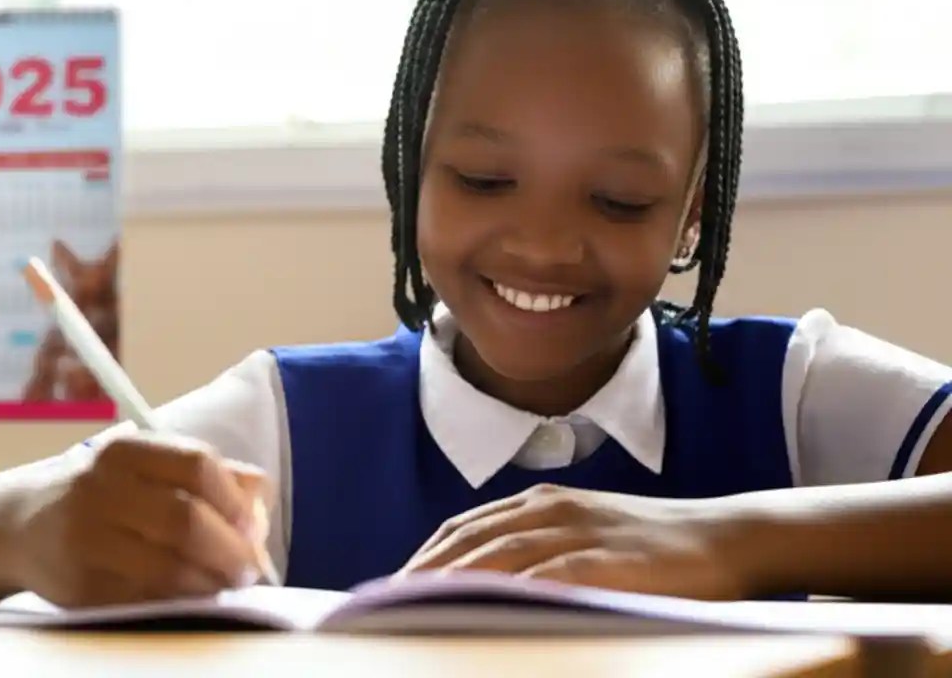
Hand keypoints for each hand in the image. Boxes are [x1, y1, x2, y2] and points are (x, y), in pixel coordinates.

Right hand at [2, 427, 270, 607]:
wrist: (21, 523)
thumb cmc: (104, 494)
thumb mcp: (146, 467)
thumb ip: (207, 474)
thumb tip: (261, 495)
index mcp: (125, 451)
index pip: (197, 464)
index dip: (235, 499)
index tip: (254, 526)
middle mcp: (100, 488)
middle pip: (186, 519)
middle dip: (231, 550)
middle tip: (250, 568)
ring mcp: (84, 538)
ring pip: (168, 566)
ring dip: (211, 581)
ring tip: (226, 584)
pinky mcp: (78, 584)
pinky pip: (144, 597)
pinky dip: (180, 600)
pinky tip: (192, 597)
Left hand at [398, 483, 758, 599]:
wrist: (725, 536)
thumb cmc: (650, 544)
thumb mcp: (584, 534)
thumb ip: (537, 550)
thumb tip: (485, 583)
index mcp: (540, 502)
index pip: (464, 527)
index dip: (424, 555)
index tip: (389, 586)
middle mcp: (552, 509)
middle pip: (470, 540)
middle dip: (423, 572)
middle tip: (385, 606)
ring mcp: (581, 531)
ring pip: (501, 554)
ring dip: (452, 581)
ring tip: (414, 609)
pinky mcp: (610, 560)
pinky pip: (551, 576)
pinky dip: (513, 592)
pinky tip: (485, 609)